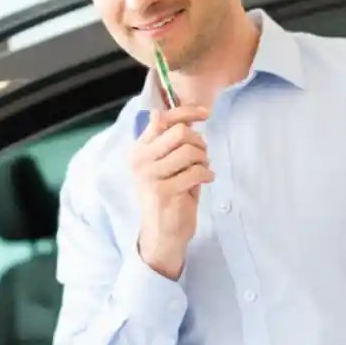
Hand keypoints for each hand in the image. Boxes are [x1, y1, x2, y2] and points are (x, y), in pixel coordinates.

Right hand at [132, 106, 212, 279]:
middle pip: (180, 132)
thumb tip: (162, 110)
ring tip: (202, 170)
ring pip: (190, 151)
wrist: (163, 234)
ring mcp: (150, 176)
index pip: (162, 119)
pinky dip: (206, 174)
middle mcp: (140, 160)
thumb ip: (166, 140)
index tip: (205, 113)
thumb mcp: (165, 164)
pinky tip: (205, 181)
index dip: (187, 112)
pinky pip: (196, 172)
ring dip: (203, 160)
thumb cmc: (169, 195)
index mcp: (139, 150)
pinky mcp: (164, 191)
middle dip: (198, 141)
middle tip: (202, 156)